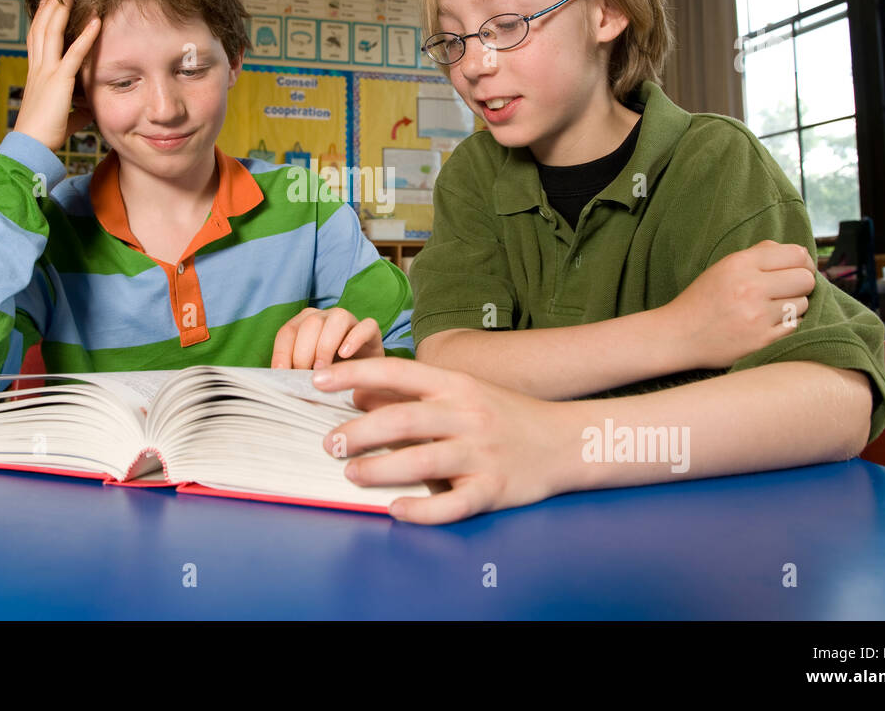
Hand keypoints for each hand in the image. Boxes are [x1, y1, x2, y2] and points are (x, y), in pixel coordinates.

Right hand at [14, 0, 99, 151]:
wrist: (32, 144)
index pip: (36, 40)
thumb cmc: (45, 134)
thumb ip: (77, 109)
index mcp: (36, 75)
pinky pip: (74, 53)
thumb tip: (90, 109)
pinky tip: (96, 21)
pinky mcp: (59, 80)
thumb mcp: (64, 116)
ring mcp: (46, 72)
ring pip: (51, 33)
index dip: (40, 20)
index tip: (46, 3)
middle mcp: (38, 68)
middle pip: (41, 29)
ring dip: (63, 11)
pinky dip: (86, 36)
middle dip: (50, 7)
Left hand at [271, 306, 384, 368]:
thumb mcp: (307, 373)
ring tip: (323, 369)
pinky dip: (355, 339)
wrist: (365, 377)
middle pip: (311, 323)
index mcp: (304, 323)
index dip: (282, 352)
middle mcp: (326, 317)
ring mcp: (350, 320)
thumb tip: (278, 380)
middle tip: (306, 377)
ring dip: (326, 345)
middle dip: (304, 352)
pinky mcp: (371, 331)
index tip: (281, 374)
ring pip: (337, 319)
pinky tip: (345, 355)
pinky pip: (366, 326)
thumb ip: (294, 372)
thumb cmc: (330, 375)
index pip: (288, 331)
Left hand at [313, 357, 568, 523]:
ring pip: (422, 462)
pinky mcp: (493, 489)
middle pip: (403, 420)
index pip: (397, 373)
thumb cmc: (503, 415)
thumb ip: (412, 393)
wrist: (566, 440)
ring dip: (380, 470)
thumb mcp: (461, 392)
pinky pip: (452, 504)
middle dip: (358, 433)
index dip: (355, 374)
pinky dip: (421, 510)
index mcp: (455, 385)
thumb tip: (357, 395)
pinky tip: (396, 510)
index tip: (318, 380)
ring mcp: (481, 453)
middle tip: (329, 445)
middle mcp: (467, 415)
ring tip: (352, 475)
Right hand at [664, 239, 816, 369]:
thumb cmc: (703, 299)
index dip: (803, 262)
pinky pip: (796, 327)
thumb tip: (799, 254)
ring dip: (794, 307)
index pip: (796, 254)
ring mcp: (757, 316)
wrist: (678, 335)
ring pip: (803, 304)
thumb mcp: (724, 267)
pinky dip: (787, 325)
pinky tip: (770, 324)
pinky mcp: (762, 341)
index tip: (798, 270)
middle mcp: (750, 287)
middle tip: (788, 291)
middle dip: (802, 284)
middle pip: (806, 279)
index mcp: (739, 264)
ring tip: (772, 310)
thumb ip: (759, 255)